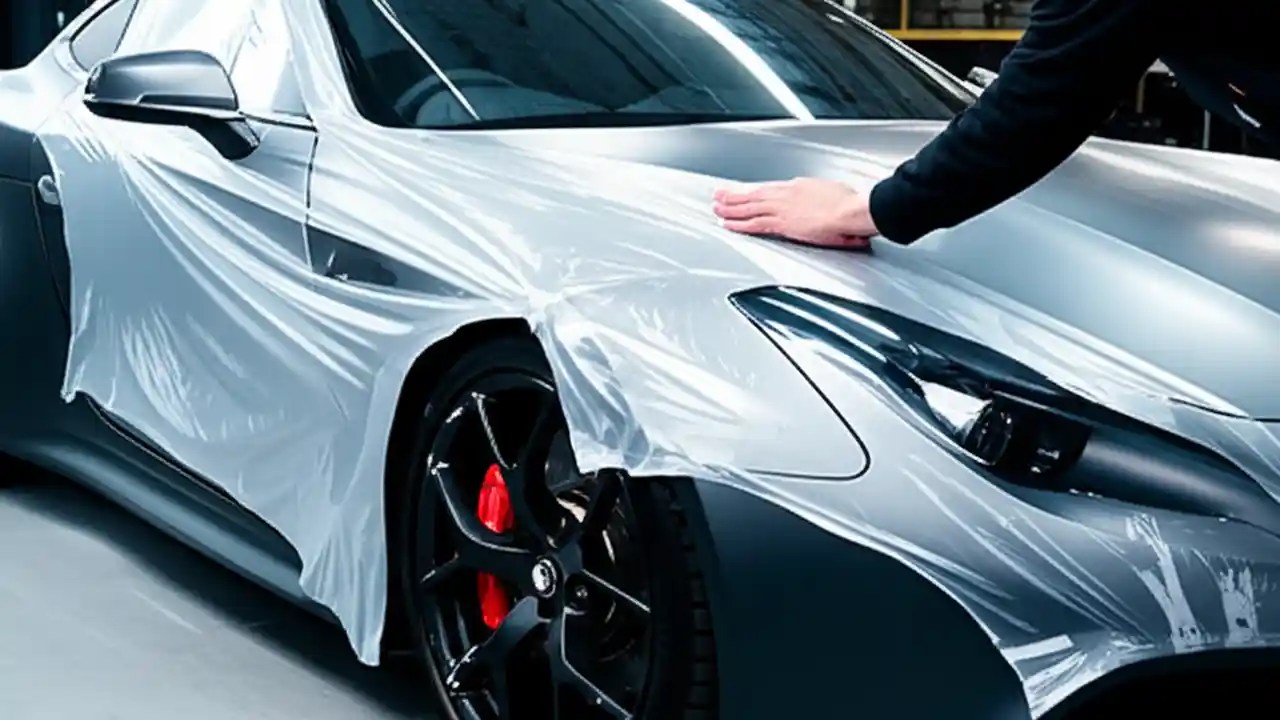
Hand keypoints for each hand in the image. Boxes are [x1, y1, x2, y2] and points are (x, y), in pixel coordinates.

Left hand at [713, 178, 877, 248]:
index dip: (755, 192)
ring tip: (717, 208)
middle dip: (735, 195)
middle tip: (719, 195)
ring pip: (749, 207)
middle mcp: (787, 194)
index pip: (771, 189)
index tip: (746, 192)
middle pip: (754, 194)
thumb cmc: (850, 203)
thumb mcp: (835, 194)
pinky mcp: (781, 223)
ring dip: (731, 208)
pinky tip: (728, 224)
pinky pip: (753, 223)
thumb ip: (825, 200)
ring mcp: (782, 208)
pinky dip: (739, 223)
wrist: (852, 209)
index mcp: (799, 186)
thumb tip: (827, 205)